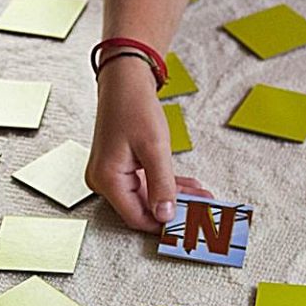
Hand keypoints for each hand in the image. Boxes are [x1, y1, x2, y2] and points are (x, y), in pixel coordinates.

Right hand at [87, 56, 210, 231]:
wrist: (124, 80)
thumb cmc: (134, 107)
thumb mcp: (154, 147)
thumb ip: (162, 185)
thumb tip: (165, 215)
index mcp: (107, 179)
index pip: (136, 217)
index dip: (164, 223)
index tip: (189, 224)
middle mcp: (103, 181)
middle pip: (142, 207)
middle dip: (175, 208)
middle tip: (203, 209)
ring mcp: (110, 175)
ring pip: (146, 196)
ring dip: (174, 196)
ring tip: (202, 197)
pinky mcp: (118, 167)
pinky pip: (144, 183)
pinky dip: (165, 184)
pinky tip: (189, 186)